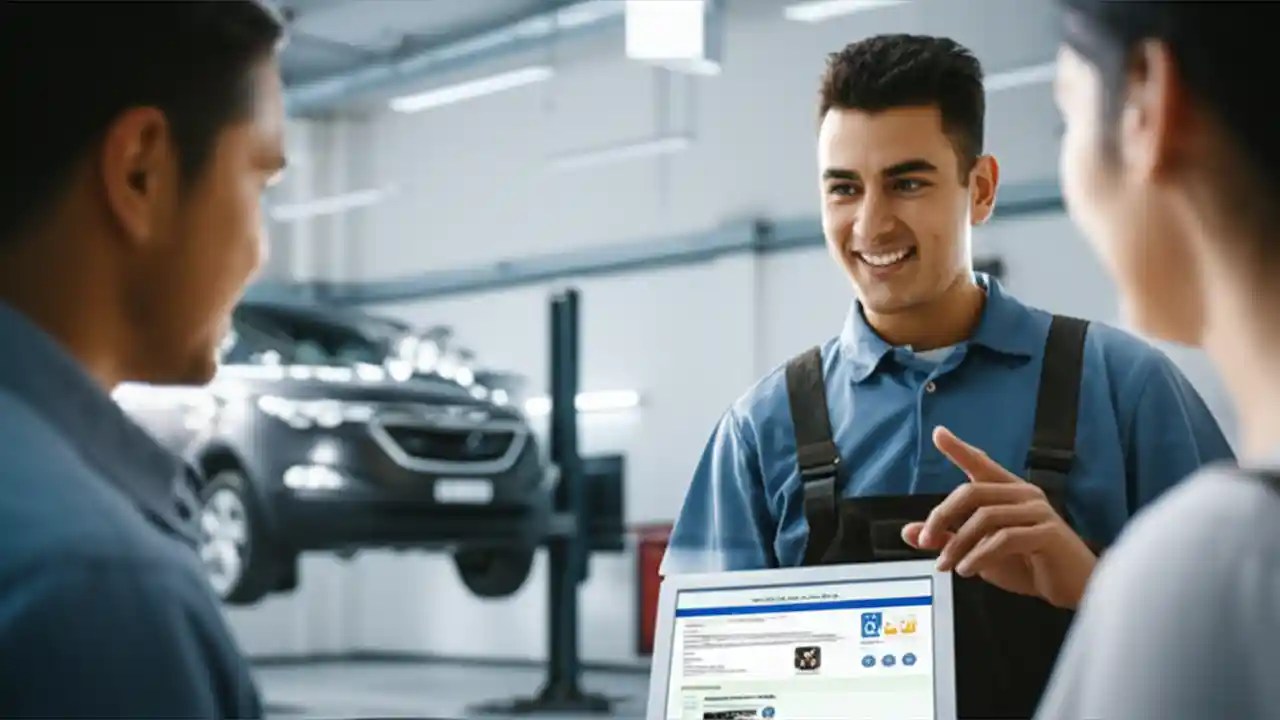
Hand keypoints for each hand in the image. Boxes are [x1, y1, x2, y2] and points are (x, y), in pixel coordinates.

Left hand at [901, 426, 1096, 608]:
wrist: (1073, 589)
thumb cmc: (1028, 565)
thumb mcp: (978, 552)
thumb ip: (947, 540)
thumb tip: (909, 532)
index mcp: (1008, 492)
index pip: (980, 464)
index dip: (959, 449)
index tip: (939, 433)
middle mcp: (1024, 494)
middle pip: (971, 493)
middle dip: (942, 517)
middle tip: (926, 541)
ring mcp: (1038, 512)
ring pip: (984, 518)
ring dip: (958, 545)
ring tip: (947, 565)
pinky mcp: (1047, 533)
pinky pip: (1004, 539)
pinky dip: (979, 556)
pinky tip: (968, 570)